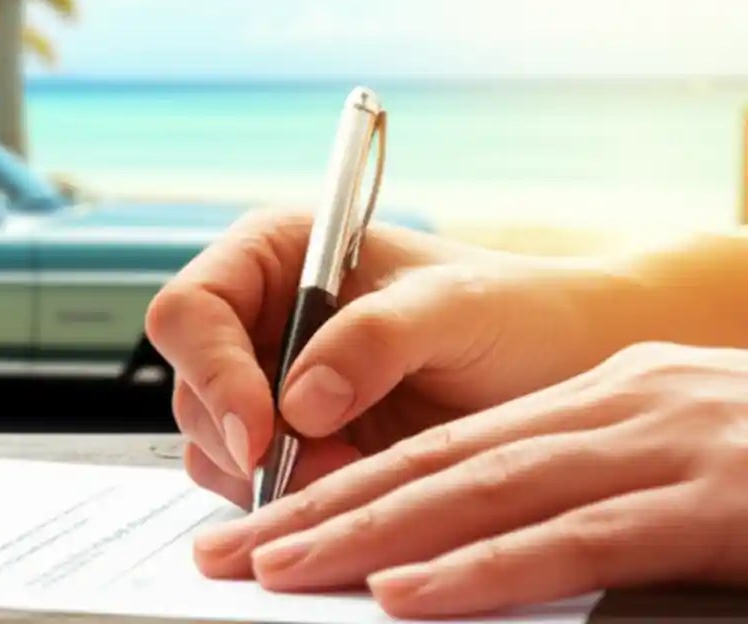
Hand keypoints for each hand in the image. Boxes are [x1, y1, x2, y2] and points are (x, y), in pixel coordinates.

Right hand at [145, 209, 633, 507]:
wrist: (561, 364)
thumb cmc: (514, 311)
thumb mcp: (454, 307)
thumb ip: (373, 339)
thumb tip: (298, 402)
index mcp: (277, 255)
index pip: (192, 308)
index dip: (211, 371)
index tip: (260, 431)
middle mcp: (259, 315)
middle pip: (191, 383)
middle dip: (246, 437)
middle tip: (323, 466)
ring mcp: (270, 379)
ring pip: (212, 440)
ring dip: (268, 474)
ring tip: (351, 470)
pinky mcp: (291, 438)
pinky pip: (249, 478)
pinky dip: (286, 496)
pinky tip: (350, 482)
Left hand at [189, 341, 747, 617]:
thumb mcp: (669, 468)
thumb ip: (577, 496)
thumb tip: (470, 546)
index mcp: (598, 401)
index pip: (440, 448)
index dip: (340, 487)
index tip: (262, 527)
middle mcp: (615, 408)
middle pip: (437, 465)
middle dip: (323, 510)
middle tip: (230, 554)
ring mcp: (663, 447)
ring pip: (483, 495)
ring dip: (371, 536)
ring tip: (280, 570)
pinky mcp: (710, 499)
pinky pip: (575, 539)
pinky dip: (483, 569)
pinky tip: (409, 595)